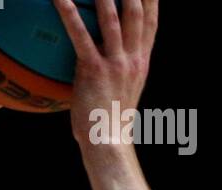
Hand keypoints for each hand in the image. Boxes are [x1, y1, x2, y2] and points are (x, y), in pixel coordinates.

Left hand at [52, 0, 158, 148]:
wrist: (108, 144)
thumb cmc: (109, 124)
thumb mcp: (123, 93)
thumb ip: (120, 72)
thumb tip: (106, 60)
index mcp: (141, 62)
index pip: (151, 22)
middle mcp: (132, 59)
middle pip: (137, 12)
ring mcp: (115, 64)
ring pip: (113, 18)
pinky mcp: (94, 71)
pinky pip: (80, 36)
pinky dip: (69, 14)